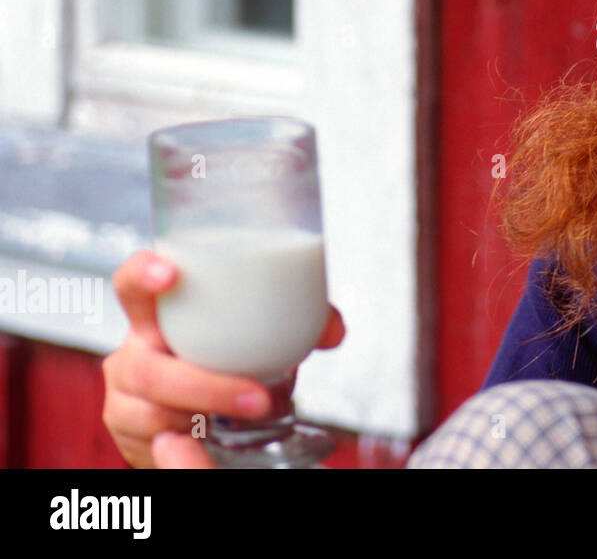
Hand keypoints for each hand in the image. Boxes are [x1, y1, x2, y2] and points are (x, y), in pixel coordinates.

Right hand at [102, 250, 345, 467]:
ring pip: (157, 414)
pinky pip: (161, 453)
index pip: (130, 286)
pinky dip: (190, 459)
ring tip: (255, 417)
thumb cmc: (220, 359)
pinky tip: (209, 459)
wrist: (199, 414)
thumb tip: (332, 331)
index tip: (171, 274)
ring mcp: (127, 400)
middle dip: (206, 387)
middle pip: (150, 370)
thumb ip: (295, 322)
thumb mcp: (249, 335)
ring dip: (209, 420)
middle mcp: (133, 357)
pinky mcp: (135, 440)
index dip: (142, 275)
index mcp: (156, 319)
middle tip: (258, 398)